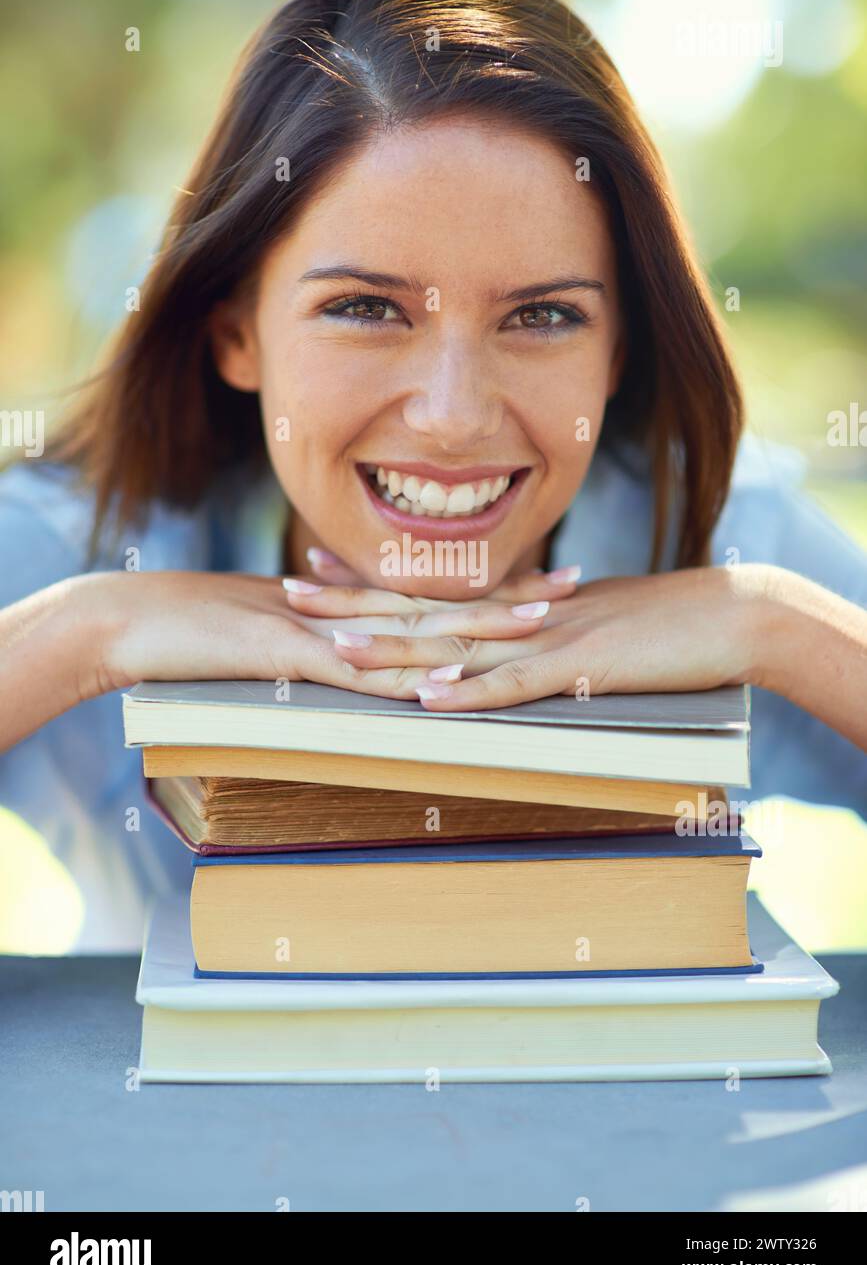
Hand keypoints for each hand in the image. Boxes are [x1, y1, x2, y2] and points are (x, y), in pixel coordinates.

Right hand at [89, 568, 550, 701]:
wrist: (132, 622)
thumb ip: (317, 644)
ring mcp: (319, 635)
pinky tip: (443, 683)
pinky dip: (400, 677)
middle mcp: (344, 614)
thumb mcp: (269, 636)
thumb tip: (356, 656)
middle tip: (572, 586)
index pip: (430, 598)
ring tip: (536, 624)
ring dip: (476, 631)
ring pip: (412, 634)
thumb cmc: (193, 632)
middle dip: (508, 598)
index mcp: (343, 607)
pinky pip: (354, 673)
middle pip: (440, 606)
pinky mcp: (288, 660)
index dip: (488, 590)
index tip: (542, 581)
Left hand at [289, 556, 774, 708]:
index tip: (315, 571)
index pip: (428, 591)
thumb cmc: (662, 624)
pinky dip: (474, 693)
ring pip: (459, 645)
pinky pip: (519, 685)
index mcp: (516, 603)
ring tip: (336, 651)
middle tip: (289, 592)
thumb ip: (536, 630)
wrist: (727, 615)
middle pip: (424, 609)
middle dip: (354, 605)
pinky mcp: (582, 668)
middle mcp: (520, 614)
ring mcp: (548, 638)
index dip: (370, 582)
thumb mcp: (585, 623)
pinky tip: (430, 700)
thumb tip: (496, 640)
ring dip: (397, 650)